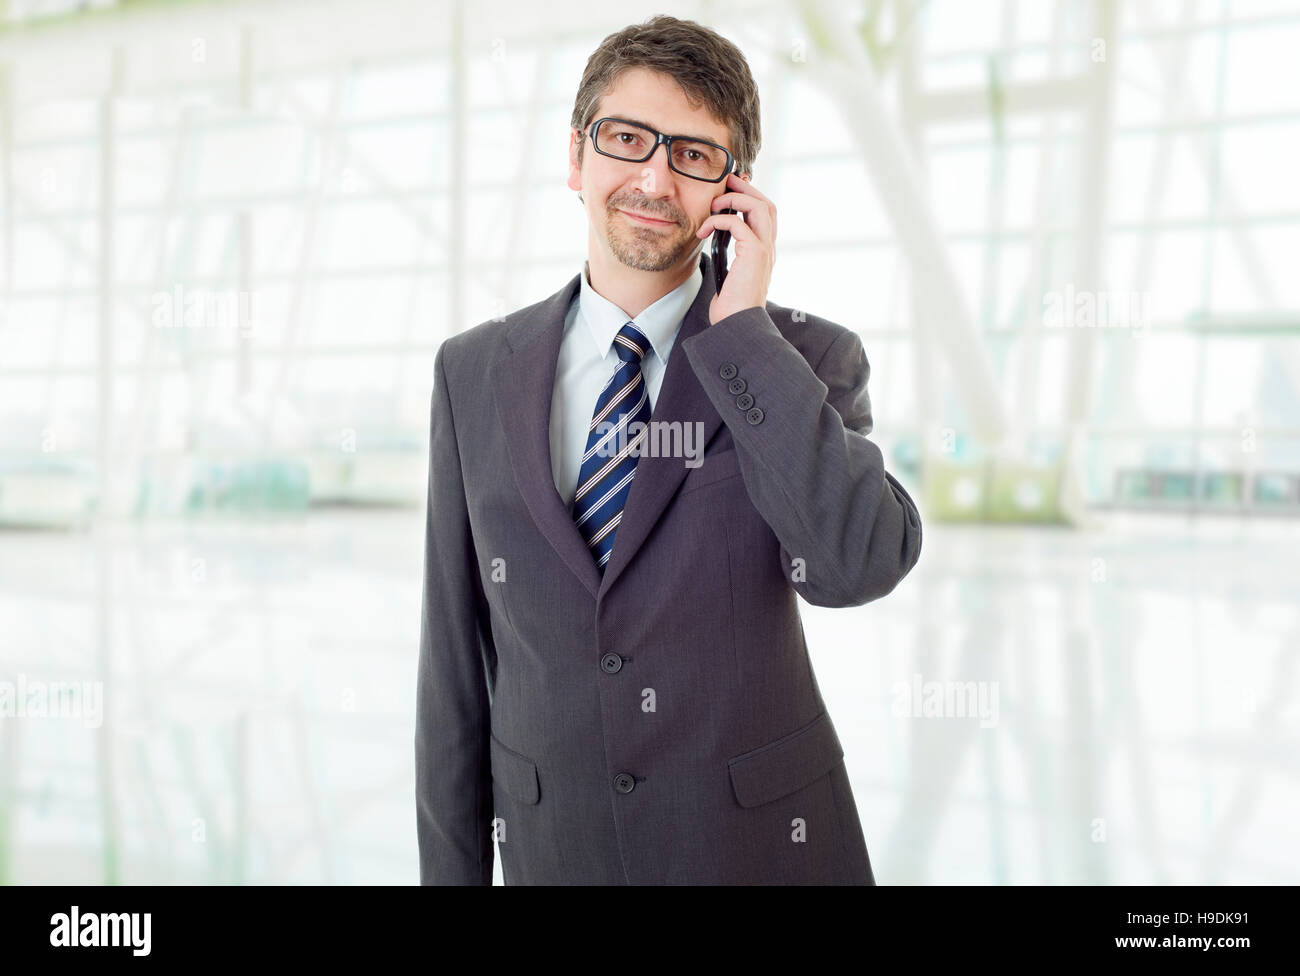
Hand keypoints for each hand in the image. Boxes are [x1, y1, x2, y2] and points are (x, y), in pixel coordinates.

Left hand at [695, 172, 776, 324]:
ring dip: (734, 199)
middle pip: (767, 204)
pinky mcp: (754, 254)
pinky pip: (738, 223)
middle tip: (725, 183)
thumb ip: (729, 257)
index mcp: (765, 252)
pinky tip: (704, 230)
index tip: (731, 190)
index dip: (751, 197)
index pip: (766, 214)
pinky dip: (718, 220)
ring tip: (713, 205)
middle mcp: (769, 248)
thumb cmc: (732, 308)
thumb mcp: (730, 276)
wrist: (739, 326)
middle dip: (745, 189)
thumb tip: (714, 240)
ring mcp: (764, 250)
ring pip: (759, 206)